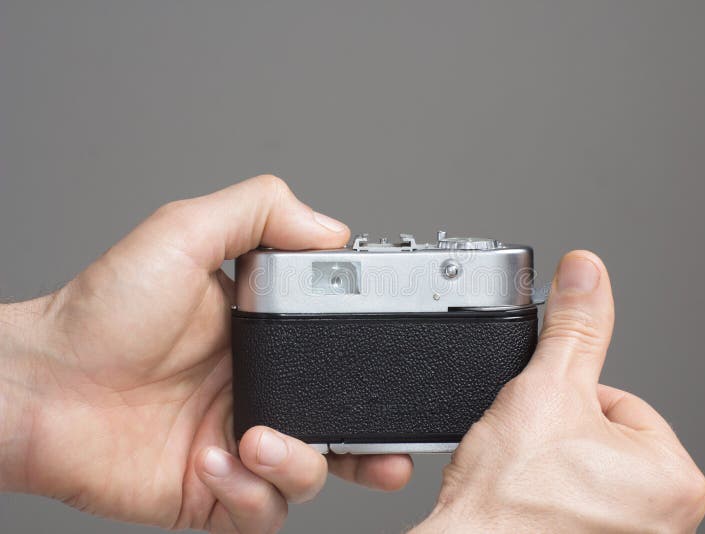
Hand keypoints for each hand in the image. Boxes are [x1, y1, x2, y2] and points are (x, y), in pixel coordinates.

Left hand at [0, 176, 412, 532]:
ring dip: (298, 466)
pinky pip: (260, 512)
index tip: (386, 363)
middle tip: (387, 448)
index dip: (370, 366)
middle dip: (374, 445)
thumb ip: (259, 212)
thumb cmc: (100, 313)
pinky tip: (211, 461)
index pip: (338, 356)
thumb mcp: (184, 234)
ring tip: (256, 441)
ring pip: (309, 477)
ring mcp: (236, 445)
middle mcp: (258, 393)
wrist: (38, 386)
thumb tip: (332, 228)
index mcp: (264, 339)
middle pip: (340, 428)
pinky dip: (248, 493)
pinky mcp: (211, 492)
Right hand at [413, 251, 704, 532]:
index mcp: (674, 480)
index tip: (544, 419)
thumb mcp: (546, 388)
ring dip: (555, 466)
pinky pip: (575, 506)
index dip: (571, 400)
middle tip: (532, 451)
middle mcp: (667, 524)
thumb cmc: (508, 500)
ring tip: (525, 477)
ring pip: (586, 473)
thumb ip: (574, 326)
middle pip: (605, 439)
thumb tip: (587, 272)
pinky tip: (524, 500)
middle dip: (563, 436)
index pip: (620, 403)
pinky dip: (550, 498)